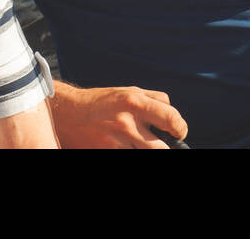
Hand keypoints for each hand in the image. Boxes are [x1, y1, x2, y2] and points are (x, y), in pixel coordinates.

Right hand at [52, 82, 187, 148]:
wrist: (69, 113)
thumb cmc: (102, 101)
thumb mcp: (128, 91)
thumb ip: (153, 99)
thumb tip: (172, 113)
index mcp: (135, 103)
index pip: (170, 118)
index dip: (180, 128)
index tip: (179, 132)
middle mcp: (127, 124)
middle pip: (161, 149)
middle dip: (167, 150)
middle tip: (165, 146)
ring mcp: (116, 142)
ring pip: (146, 154)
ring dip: (148, 151)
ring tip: (143, 145)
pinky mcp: (106, 152)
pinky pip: (128, 156)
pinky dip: (132, 152)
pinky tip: (129, 147)